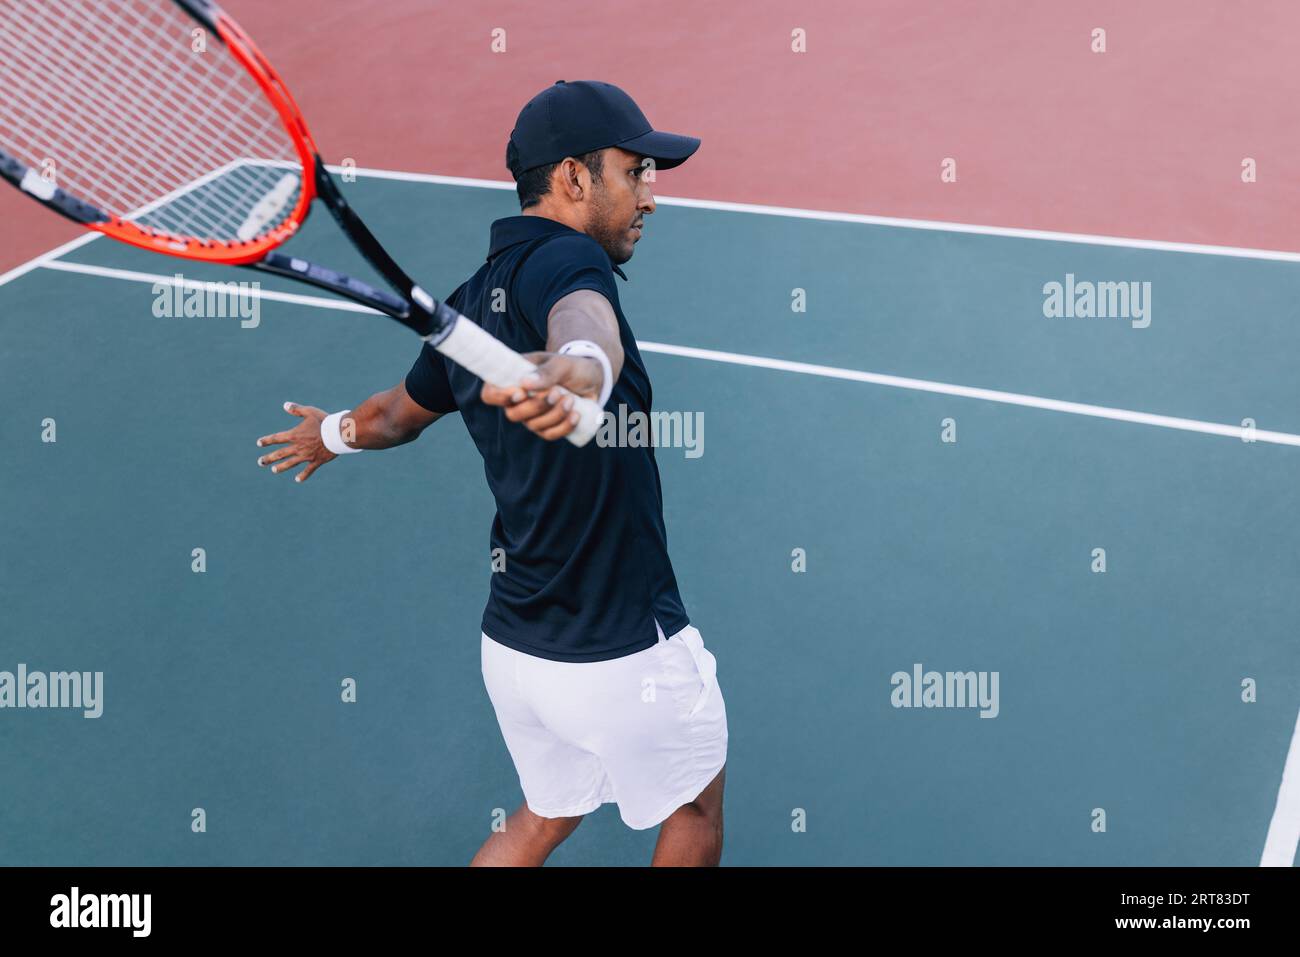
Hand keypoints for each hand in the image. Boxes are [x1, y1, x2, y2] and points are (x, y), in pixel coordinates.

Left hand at [255, 401, 335, 482]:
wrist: (338, 434)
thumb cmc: (325, 422)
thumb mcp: (310, 412)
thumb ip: (297, 409)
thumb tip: (285, 405)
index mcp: (295, 435)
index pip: (276, 438)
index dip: (267, 441)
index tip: (259, 443)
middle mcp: (298, 447)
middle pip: (280, 454)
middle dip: (269, 458)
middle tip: (260, 462)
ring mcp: (307, 456)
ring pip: (290, 463)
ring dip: (281, 467)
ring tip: (274, 470)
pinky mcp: (316, 461)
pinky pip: (308, 470)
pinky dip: (303, 475)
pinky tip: (297, 480)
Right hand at [480, 352, 602, 440]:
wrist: (591, 379)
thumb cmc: (570, 367)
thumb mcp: (560, 364)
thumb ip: (545, 372)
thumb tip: (525, 383)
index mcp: (514, 379)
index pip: (490, 393)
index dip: (499, 397)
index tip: (520, 393)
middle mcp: (518, 400)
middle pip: (513, 414)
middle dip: (536, 406)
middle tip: (557, 393)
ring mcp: (531, 416)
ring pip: (534, 426)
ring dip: (555, 414)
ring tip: (570, 399)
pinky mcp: (547, 427)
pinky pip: (549, 434)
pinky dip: (564, 426)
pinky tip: (576, 414)